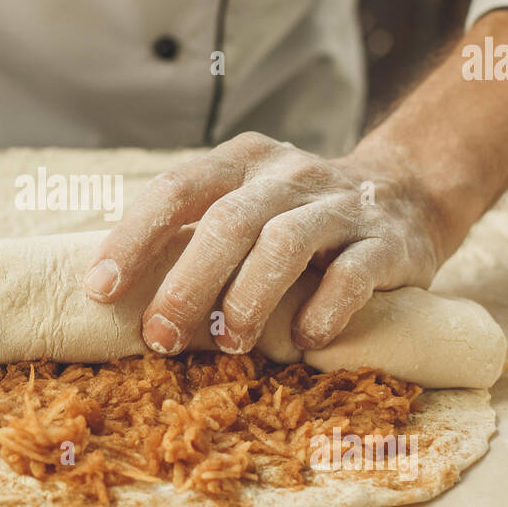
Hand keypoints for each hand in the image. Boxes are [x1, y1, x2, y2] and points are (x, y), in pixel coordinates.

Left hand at [83, 132, 449, 353]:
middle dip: (186, 285)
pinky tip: (304, 341)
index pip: (177, 189)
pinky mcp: (386, 241)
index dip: (133, 238)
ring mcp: (339, 205)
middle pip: (227, 223)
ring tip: (228, 344)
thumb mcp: (246, 203)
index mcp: (241, 161)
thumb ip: (194, 232)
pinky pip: (352, 274)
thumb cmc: (298, 216)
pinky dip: (323, 310)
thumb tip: (112, 290)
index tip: (99, 290)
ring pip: (284, 244)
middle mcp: (287, 175)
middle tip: (160, 337)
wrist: (408, 194)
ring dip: (247, 300)